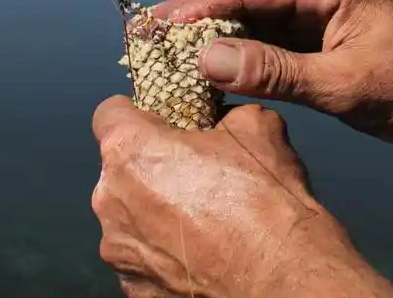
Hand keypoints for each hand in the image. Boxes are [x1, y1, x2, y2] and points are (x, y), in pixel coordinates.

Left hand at [91, 97, 392, 297]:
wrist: (282, 275)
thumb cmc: (263, 201)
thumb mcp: (256, 127)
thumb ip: (226, 115)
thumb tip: (229, 119)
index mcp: (130, 151)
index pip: (109, 113)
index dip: (138, 113)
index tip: (161, 121)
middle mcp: (111, 201)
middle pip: (120, 169)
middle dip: (152, 166)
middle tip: (195, 171)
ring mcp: (120, 250)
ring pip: (130, 216)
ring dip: (156, 212)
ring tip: (204, 218)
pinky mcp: (135, 288)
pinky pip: (143, 257)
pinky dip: (165, 252)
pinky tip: (202, 250)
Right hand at [152, 0, 392, 154]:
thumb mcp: (346, 87)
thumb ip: (275, 72)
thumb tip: (207, 58)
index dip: (199, 8)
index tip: (155, 24)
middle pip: (251, 3)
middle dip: (201, 25)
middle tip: (148, 40)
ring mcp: (334, 15)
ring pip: (263, 26)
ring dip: (221, 45)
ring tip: (169, 61)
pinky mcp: (337, 41)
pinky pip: (282, 47)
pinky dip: (250, 62)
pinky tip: (216, 77)